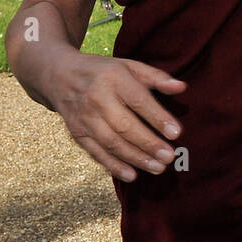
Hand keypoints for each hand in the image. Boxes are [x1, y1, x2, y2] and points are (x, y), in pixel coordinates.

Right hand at [44, 48, 185, 181]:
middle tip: (169, 157)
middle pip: (124, 126)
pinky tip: (132, 175)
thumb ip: (156, 77)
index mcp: (114, 78)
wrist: (60, 75)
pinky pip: (96, 152)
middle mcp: (97, 99)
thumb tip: (181, 87)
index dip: (158, 118)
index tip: (176, 133)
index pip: (139, 101)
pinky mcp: (77, 133)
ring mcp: (85, 118)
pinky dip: (113, 166)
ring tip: (158, 168)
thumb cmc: (105, 72)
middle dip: (148, 144)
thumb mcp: (130, 66)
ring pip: (111, 142)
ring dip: (135, 158)